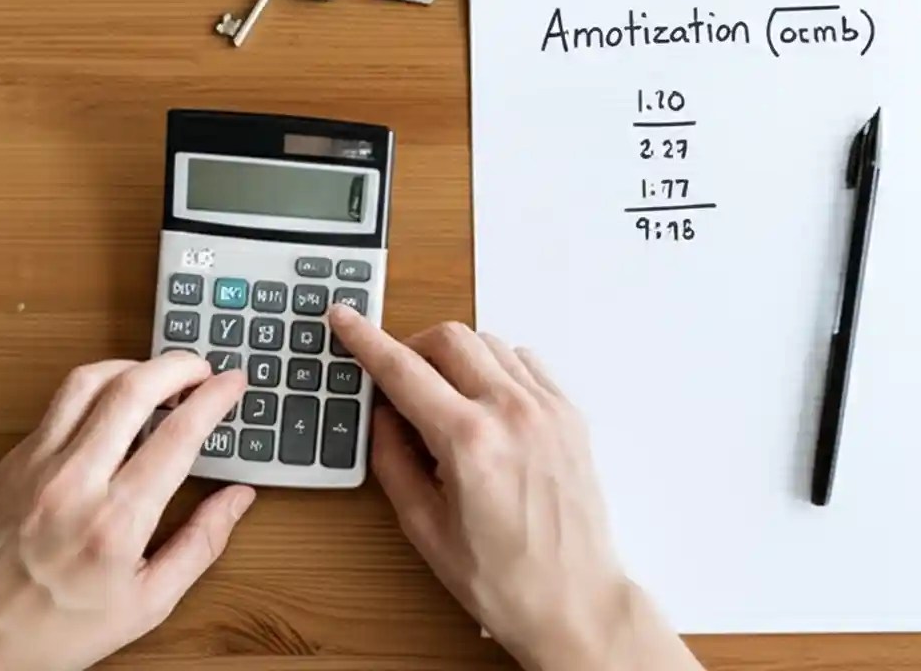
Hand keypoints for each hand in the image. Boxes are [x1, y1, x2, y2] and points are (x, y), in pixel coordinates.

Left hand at [0, 354, 254, 670]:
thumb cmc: (54, 630)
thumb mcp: (148, 604)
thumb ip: (201, 544)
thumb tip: (238, 499)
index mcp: (116, 523)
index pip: (177, 436)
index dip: (213, 399)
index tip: (233, 384)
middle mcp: (75, 482)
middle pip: (133, 389)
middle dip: (178, 366)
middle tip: (202, 368)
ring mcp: (38, 464)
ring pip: (89, 381)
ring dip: (133, 366)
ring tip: (159, 376)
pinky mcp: (14, 460)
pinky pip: (60, 403)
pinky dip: (97, 388)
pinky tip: (115, 403)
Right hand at [328, 306, 702, 670]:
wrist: (575, 603)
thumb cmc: (505, 580)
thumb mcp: (424, 527)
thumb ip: (393, 461)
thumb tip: (382, 416)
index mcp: (469, 442)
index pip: (402, 369)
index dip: (365, 339)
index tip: (344, 319)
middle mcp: (512, 413)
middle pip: (449, 338)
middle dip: (412, 346)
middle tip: (397, 377)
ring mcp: (548, 410)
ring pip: (490, 343)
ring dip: (456, 356)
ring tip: (443, 398)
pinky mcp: (570, 416)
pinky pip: (525, 363)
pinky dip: (496, 368)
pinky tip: (485, 403)